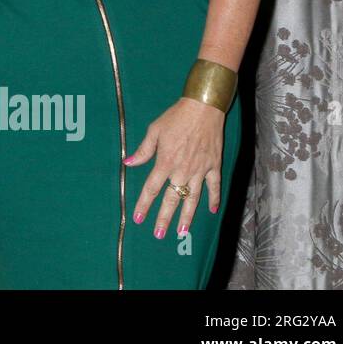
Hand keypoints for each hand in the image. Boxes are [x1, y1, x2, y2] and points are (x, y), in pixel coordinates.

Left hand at [125, 97, 224, 239]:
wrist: (203, 109)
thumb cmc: (176, 118)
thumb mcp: (154, 131)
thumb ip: (143, 150)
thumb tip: (128, 163)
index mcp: (165, 162)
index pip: (151, 189)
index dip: (144, 205)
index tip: (138, 218)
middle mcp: (182, 170)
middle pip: (171, 199)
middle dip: (164, 218)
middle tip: (159, 235)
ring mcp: (200, 170)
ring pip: (193, 198)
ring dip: (187, 216)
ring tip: (182, 232)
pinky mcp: (213, 166)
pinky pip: (214, 186)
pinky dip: (214, 199)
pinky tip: (212, 211)